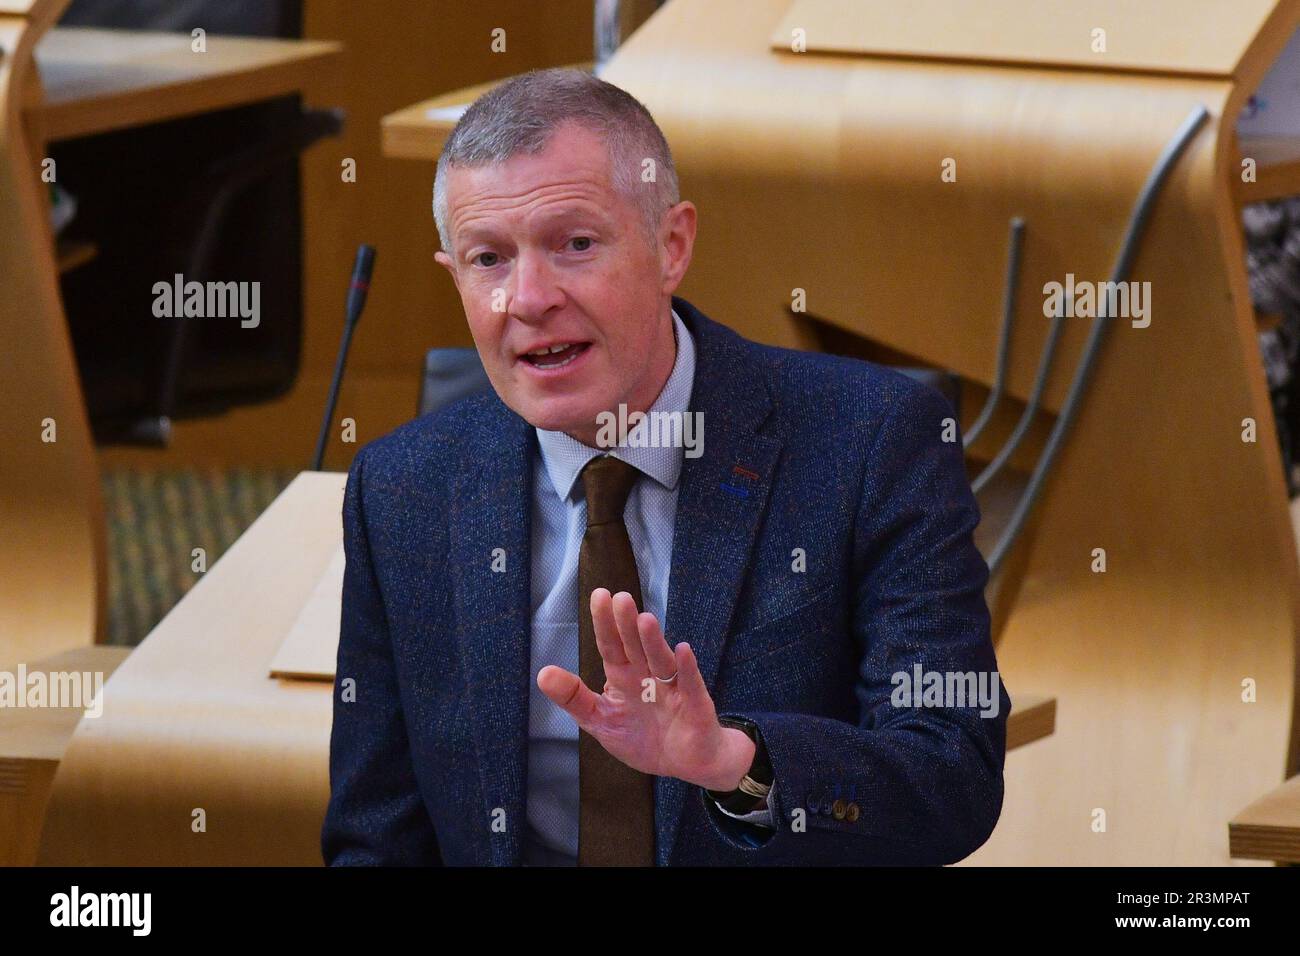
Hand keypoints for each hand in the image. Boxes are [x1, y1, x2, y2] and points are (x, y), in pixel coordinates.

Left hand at [537, 588, 755, 790]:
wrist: (683, 761)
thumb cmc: (642, 737)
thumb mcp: (600, 720)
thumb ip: (574, 698)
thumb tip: (543, 674)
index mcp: (623, 675)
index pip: (611, 645)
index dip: (605, 623)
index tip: (600, 596)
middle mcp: (647, 674)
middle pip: (635, 645)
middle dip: (627, 623)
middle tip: (620, 598)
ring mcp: (672, 687)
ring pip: (661, 660)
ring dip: (653, 641)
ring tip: (645, 620)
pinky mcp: (695, 703)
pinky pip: (690, 683)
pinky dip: (687, 668)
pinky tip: (682, 651)